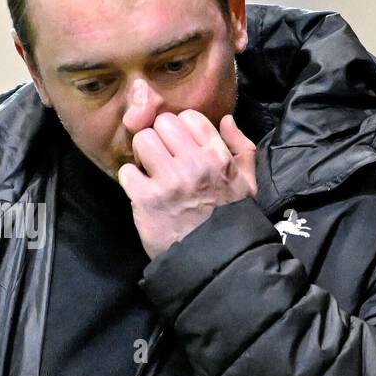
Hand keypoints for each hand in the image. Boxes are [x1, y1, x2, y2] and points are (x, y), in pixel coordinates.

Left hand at [117, 109, 257, 259]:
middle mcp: (194, 164)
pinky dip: (131, 179)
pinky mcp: (147, 199)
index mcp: (218, 156)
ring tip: (149, 170)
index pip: (189, 117)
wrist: (212, 259)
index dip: (180, 129)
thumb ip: (241, 147)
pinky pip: (127, 170)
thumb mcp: (247, 183)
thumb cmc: (229, 219)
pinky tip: (141, 190)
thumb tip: (227, 119)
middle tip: (160, 157)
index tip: (178, 146)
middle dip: (159, 138)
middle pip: (162, 124)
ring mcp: (170, 181)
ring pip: (142, 140)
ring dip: (142, 155)